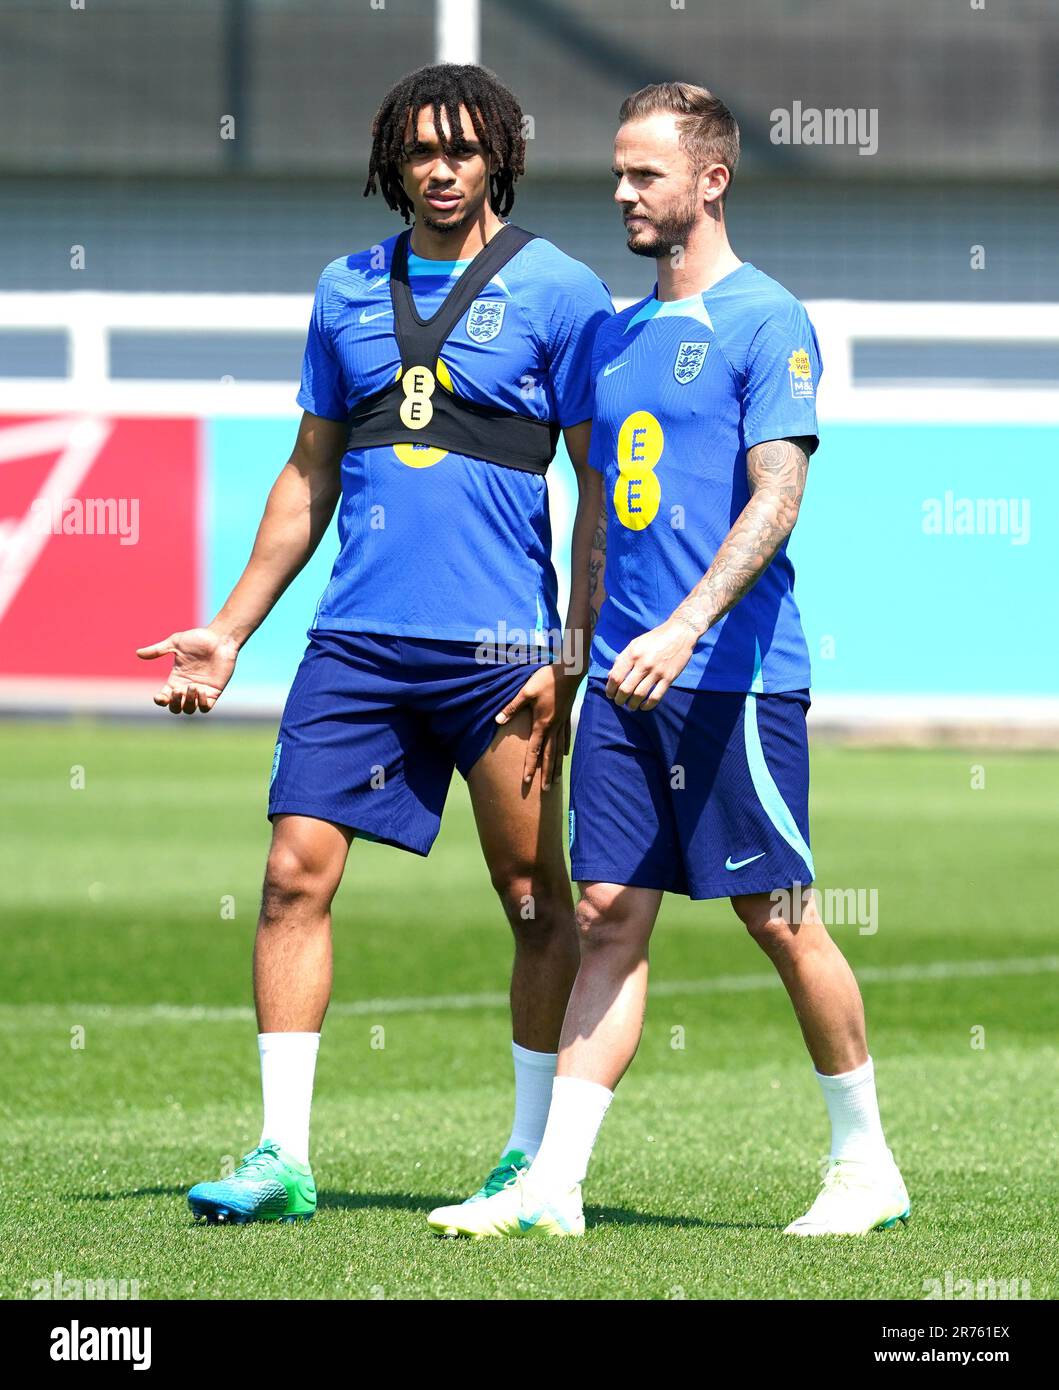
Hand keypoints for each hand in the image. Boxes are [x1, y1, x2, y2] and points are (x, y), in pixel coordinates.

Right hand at [135, 627, 238, 713]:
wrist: (220, 638)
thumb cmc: (199, 639)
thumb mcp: (175, 643)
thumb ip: (157, 650)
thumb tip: (138, 653)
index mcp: (175, 679)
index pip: (164, 697)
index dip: (160, 700)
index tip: (160, 696)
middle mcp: (186, 687)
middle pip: (176, 708)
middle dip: (175, 703)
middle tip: (179, 690)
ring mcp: (201, 691)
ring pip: (190, 709)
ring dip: (188, 702)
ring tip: (193, 687)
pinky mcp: (214, 692)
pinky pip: (205, 708)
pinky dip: (201, 704)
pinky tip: (201, 690)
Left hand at [495, 661, 580, 788]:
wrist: (570, 672)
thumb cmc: (546, 680)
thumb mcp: (526, 692)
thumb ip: (512, 707)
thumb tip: (497, 720)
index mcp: (542, 724)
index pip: (534, 751)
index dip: (530, 767)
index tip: (527, 782)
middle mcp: (553, 727)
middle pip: (549, 756)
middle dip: (547, 774)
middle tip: (547, 790)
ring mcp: (562, 723)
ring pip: (559, 749)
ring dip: (557, 766)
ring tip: (557, 779)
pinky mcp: (566, 717)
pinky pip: (565, 737)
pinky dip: (564, 748)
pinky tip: (565, 755)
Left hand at [605, 617, 698, 710]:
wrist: (680, 633)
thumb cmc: (655, 638)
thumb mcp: (635, 644)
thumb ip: (622, 659)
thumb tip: (610, 676)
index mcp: (633, 654)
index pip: (616, 677)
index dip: (610, 689)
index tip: (610, 694)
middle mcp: (643, 663)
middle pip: (626, 689)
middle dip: (619, 699)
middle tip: (619, 702)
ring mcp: (657, 671)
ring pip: (639, 695)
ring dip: (632, 704)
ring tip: (630, 706)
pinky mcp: (669, 677)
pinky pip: (656, 697)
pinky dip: (648, 705)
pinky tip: (644, 706)